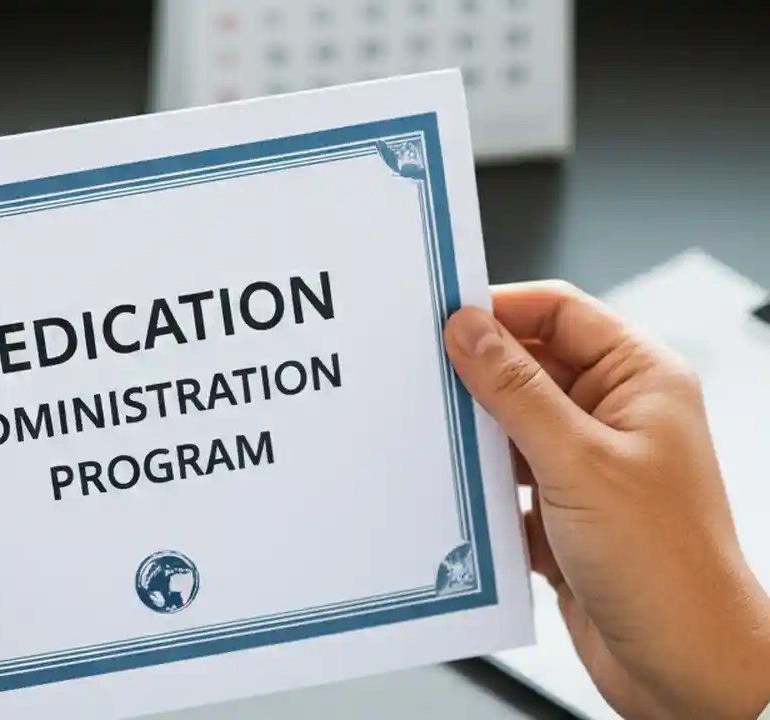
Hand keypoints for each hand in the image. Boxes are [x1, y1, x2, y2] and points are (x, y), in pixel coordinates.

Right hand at [445, 282, 769, 719]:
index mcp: (640, 381)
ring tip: (431, 438)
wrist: (685, 667)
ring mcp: (589, 465)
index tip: (439, 316)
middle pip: (529, 366)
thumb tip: (469, 330)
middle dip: (476, 374)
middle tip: (419, 375)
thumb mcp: (578, 463)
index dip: (499, 308)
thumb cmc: (667, 567)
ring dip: (474, 434)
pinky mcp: (563, 512)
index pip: (559, 312)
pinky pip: (506, 479)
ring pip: (512, 425)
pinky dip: (479, 485)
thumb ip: (516, 391)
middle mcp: (616, 415)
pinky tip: (453, 495)